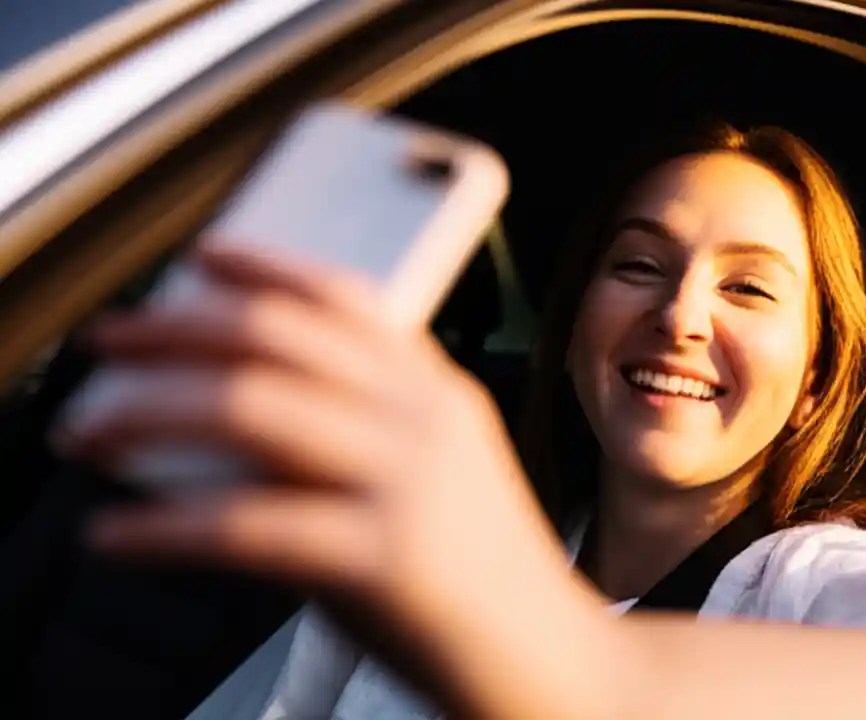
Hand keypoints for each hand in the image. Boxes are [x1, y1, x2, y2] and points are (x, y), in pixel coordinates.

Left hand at [58, 244, 589, 710]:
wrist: (555, 665)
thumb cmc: (486, 584)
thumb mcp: (439, 480)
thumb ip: (360, 438)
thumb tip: (232, 424)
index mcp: (442, 395)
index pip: (345, 300)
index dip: (264, 267)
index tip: (199, 258)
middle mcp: (427, 421)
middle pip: (281, 337)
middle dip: (174, 327)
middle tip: (106, 340)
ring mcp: (410, 484)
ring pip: (251, 409)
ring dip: (147, 411)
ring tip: (87, 433)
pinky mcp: (385, 559)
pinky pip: (244, 526)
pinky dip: (160, 530)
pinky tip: (116, 536)